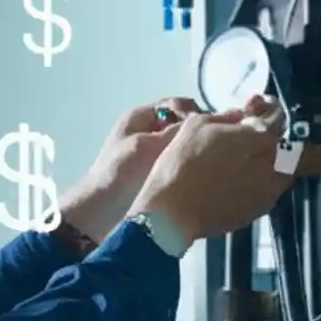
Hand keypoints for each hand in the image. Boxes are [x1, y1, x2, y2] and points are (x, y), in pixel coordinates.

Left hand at [59, 97, 246, 240]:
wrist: (99, 215)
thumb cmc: (118, 175)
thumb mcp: (147, 146)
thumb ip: (176, 132)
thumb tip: (209, 122)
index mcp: (142, 117)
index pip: (178, 105)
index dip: (197, 113)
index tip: (212, 128)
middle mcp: (150, 132)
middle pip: (185, 124)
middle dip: (202, 132)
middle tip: (221, 145)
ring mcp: (155, 153)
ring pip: (186, 145)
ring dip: (200, 150)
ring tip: (219, 160)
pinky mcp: (161, 174)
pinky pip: (184, 163)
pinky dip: (196, 166)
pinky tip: (210, 175)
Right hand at [129, 95, 292, 242]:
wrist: (173, 212)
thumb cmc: (181, 163)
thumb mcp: (197, 125)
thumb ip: (227, 117)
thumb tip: (243, 115)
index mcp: (260, 137)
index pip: (279, 117)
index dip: (270, 110)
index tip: (261, 109)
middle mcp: (273, 164)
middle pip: (285, 147)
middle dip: (273, 141)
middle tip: (252, 140)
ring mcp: (268, 191)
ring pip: (281, 173)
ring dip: (270, 165)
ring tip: (245, 165)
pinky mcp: (258, 212)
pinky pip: (266, 192)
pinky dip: (257, 185)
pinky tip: (235, 185)